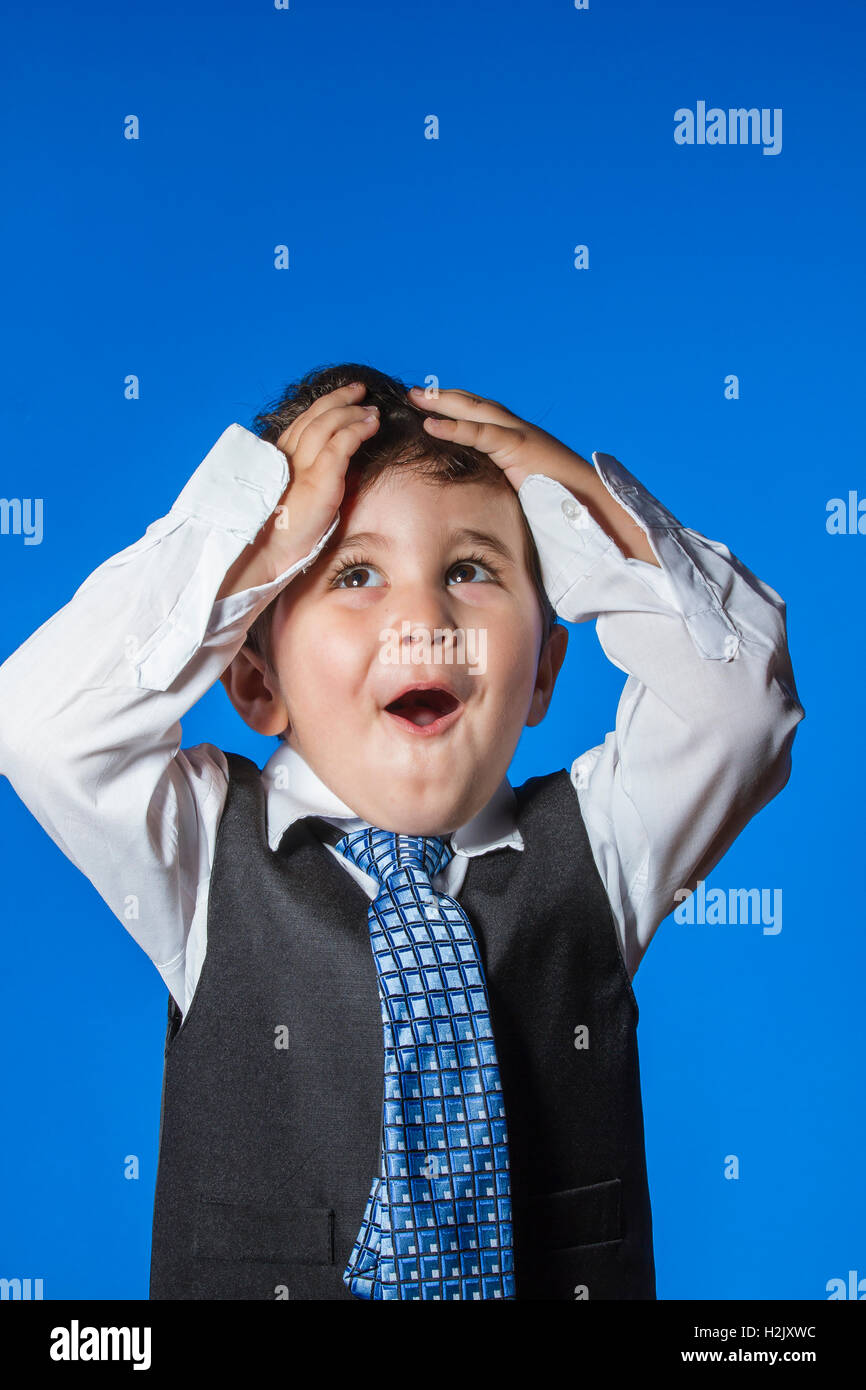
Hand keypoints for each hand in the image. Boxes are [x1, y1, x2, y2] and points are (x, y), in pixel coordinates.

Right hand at [217, 382, 379, 598]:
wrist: (264, 552)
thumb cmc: (277, 533)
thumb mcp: (290, 497)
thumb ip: (304, 479)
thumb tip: (329, 471)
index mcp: (277, 459)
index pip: (302, 422)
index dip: (323, 407)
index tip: (342, 398)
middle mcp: (286, 455)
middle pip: (314, 415)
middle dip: (338, 399)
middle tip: (358, 390)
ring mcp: (301, 464)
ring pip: (328, 423)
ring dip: (352, 412)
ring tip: (371, 408)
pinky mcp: (317, 477)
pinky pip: (341, 442)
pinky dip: (358, 429)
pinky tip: (371, 424)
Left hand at [407, 385, 657, 564]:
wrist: (599, 512)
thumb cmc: (568, 514)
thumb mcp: (527, 499)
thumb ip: (507, 495)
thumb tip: (485, 514)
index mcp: (522, 445)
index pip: (485, 421)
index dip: (458, 412)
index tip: (431, 409)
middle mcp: (523, 434)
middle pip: (477, 408)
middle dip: (445, 399)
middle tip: (415, 394)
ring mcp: (523, 437)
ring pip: (477, 411)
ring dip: (444, 403)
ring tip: (414, 398)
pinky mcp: (523, 448)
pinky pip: (483, 433)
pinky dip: (455, 427)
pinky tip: (430, 424)